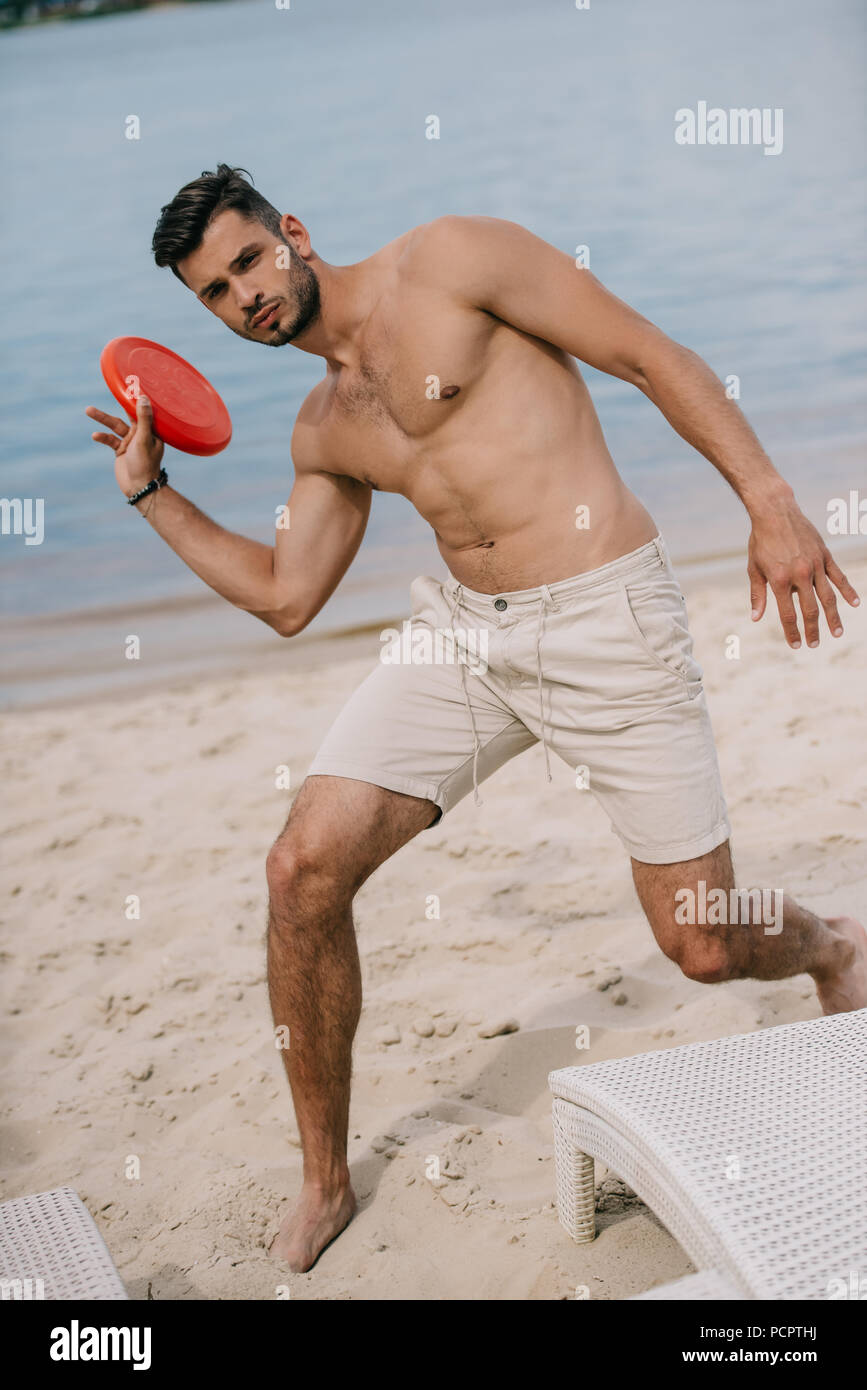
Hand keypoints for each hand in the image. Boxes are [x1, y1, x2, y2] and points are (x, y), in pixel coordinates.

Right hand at [86, 395, 164, 497]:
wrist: (139, 488)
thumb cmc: (145, 464)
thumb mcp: (144, 439)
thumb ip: (143, 419)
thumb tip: (143, 397)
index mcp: (152, 430)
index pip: (144, 409)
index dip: (136, 396)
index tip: (130, 381)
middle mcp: (142, 434)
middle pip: (126, 414)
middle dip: (116, 404)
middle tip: (107, 390)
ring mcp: (131, 442)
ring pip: (114, 426)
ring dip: (102, 419)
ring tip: (88, 410)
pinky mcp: (121, 450)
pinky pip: (110, 440)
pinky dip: (102, 437)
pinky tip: (95, 435)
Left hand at [748, 494, 859, 647]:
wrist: (775, 512)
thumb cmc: (761, 541)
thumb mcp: (754, 569)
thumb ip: (758, 594)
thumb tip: (756, 618)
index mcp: (780, 580)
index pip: (788, 614)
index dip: (792, 632)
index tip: (796, 645)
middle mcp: (800, 574)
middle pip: (810, 609)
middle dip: (813, 629)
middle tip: (814, 644)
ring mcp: (814, 565)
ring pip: (827, 596)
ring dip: (833, 617)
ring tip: (837, 632)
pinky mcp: (824, 555)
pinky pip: (838, 576)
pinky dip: (847, 591)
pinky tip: (855, 604)